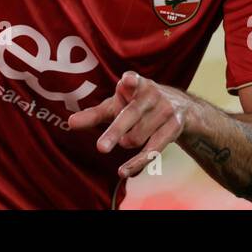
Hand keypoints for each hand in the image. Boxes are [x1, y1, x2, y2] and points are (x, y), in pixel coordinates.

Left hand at [67, 71, 192, 178]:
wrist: (182, 108)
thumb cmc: (138, 106)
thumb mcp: (117, 107)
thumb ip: (94, 115)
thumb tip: (69, 123)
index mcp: (135, 84)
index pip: (132, 80)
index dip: (130, 80)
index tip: (127, 81)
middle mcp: (151, 94)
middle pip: (131, 115)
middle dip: (116, 132)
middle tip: (100, 148)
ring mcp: (165, 110)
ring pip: (138, 137)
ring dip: (126, 143)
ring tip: (125, 140)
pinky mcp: (174, 127)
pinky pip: (153, 149)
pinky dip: (137, 162)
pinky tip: (123, 171)